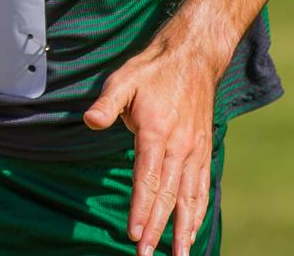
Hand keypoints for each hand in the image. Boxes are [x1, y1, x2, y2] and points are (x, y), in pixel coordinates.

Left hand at [83, 34, 218, 255]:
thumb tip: (90, 121)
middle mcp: (180, 146)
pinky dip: (198, 212)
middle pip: (168, 195)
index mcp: (157, 132)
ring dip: (183, 229)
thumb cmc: (153, 70)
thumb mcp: (124, 78)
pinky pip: (202, 188)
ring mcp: (195, 150)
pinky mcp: (203, 151)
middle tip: (147, 255)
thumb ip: (107, 102)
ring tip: (180, 255)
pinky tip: (193, 232)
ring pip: (189, 197)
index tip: (134, 234)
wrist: (194, 57)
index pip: (148, 179)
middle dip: (157, 228)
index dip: (140, 208)